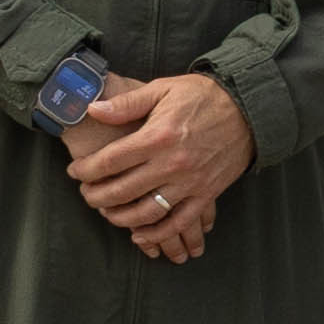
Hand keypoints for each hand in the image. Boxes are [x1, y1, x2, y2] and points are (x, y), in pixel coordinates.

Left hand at [64, 69, 251, 262]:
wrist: (249, 108)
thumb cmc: (202, 96)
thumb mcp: (163, 88)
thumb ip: (126, 103)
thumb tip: (92, 110)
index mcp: (158, 136)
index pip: (110, 161)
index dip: (86, 170)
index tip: (75, 171)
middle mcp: (172, 164)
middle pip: (122, 191)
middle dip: (95, 196)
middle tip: (85, 193)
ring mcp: (190, 183)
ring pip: (145, 212)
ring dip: (119, 217)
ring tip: (106, 211)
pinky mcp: (206, 194)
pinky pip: (178, 223)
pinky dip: (156, 234)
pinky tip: (139, 235)